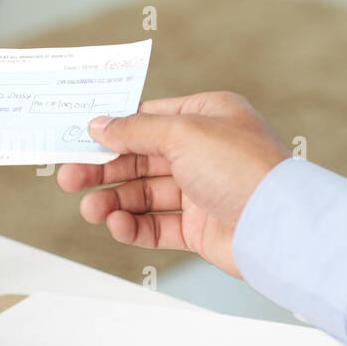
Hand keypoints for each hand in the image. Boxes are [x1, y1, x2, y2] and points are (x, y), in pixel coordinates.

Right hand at [56, 92, 289, 276]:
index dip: (112, 129)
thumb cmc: (243, 169)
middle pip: (140, 158)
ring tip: (89, 209)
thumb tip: (100, 125)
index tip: (78, 138)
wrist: (278, 228)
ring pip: (145, 194)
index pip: (148, 118)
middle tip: (67, 178)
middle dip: (103, 169)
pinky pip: (157, 226)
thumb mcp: (183, 133)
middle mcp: (205, 152)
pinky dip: (133, 227)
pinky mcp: (200, 229)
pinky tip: (116, 225)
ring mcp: (202, 191)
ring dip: (114, 201)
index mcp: (207, 116)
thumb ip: (136, 129)